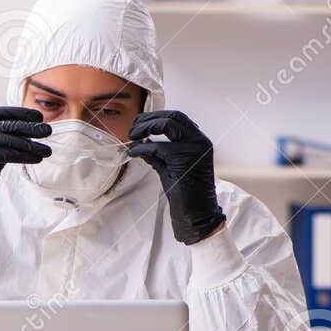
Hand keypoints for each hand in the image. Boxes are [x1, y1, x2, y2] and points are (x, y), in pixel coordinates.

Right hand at [0, 106, 51, 232]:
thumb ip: (2, 145)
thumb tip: (28, 138)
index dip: (20, 113)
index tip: (38, 116)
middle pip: (6, 125)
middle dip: (29, 128)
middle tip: (47, 131)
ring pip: (8, 140)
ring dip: (31, 146)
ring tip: (46, 150)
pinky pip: (5, 153)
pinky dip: (24, 156)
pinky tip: (36, 159)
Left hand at [126, 110, 225, 244]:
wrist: (196, 213)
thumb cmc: (184, 192)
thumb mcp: (169, 166)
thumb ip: (157, 152)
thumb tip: (139, 142)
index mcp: (198, 140)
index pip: (177, 118)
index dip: (156, 117)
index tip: (139, 123)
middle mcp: (199, 140)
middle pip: (173, 116)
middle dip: (149, 119)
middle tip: (132, 128)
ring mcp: (194, 147)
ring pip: (167, 125)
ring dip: (145, 128)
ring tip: (131, 137)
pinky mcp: (184, 158)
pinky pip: (157, 147)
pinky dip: (141, 148)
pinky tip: (133, 153)